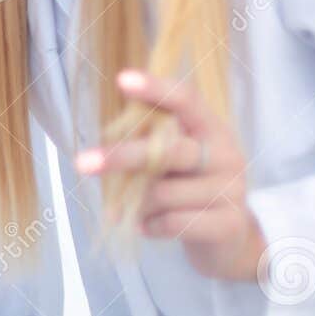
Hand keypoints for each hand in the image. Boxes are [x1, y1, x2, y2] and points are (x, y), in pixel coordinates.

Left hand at [75, 69, 266, 282]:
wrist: (227, 235)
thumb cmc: (187, 184)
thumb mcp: (172, 158)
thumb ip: (150, 142)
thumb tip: (108, 137)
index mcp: (210, 128)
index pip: (187, 100)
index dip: (156, 89)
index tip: (122, 80)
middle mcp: (225, 154)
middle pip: (169, 150)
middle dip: (122, 157)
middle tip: (81, 163)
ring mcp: (232, 190)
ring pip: (164, 193)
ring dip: (138, 203)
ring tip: (136, 208)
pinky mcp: (230, 225)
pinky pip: (173, 222)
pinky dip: (151, 225)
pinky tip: (148, 225)